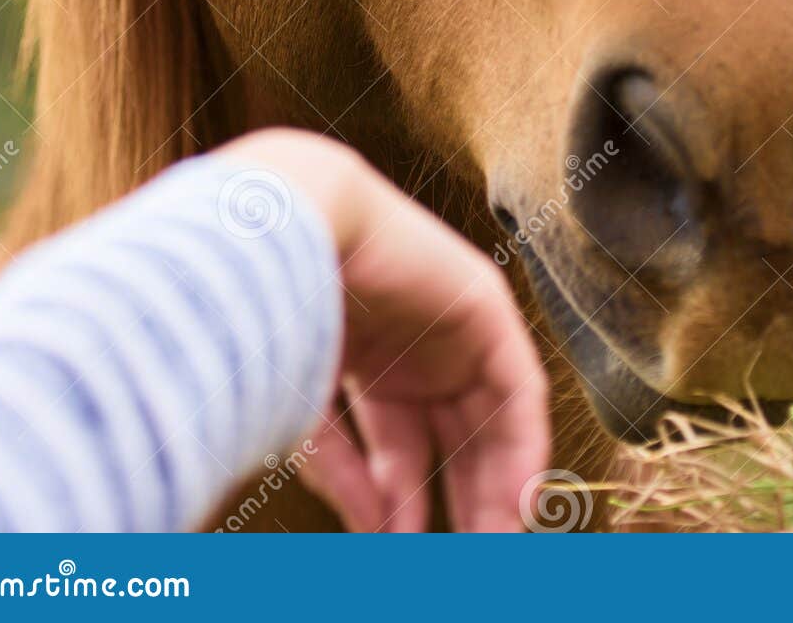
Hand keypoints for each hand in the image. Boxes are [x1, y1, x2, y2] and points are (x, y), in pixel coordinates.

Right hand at [230, 130, 549, 532]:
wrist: (289, 229)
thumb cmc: (270, 314)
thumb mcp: (300, 410)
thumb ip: (344, 471)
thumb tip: (382, 532)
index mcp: (366, 362)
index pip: (402, 446)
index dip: (406, 504)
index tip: (406, 557)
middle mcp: (415, 345)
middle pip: (453, 436)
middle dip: (462, 500)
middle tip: (470, 562)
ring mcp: (451, 324)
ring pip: (491, 416)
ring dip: (497, 482)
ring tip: (496, 543)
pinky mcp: (484, 307)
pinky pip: (517, 385)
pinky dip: (522, 442)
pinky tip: (518, 497)